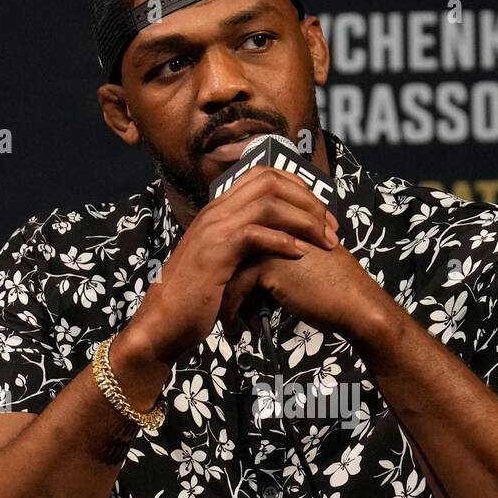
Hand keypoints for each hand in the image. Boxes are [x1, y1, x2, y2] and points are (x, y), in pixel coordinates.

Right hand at [119, 166, 338, 364]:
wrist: (165, 323)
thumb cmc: (199, 297)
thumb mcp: (225, 261)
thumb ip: (246, 243)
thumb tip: (280, 239)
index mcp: (220, 209)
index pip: (264, 175)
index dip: (299, 188)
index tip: (323, 213)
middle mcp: (216, 212)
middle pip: (270, 181)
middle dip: (308, 201)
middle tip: (332, 228)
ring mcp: (213, 230)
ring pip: (267, 204)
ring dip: (303, 221)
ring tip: (325, 242)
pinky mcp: (214, 254)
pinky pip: (254, 235)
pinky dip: (282, 242)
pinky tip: (301, 254)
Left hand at [221, 235, 398, 346]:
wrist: (356, 303)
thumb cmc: (336, 289)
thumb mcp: (305, 263)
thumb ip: (283, 257)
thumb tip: (258, 276)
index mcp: (283, 221)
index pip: (241, 239)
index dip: (231, 267)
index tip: (225, 292)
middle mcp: (274, 226)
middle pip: (230, 251)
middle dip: (220, 282)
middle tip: (215, 308)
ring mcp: (270, 242)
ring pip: (229, 269)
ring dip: (223, 298)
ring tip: (223, 321)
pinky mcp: (269, 264)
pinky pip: (237, 287)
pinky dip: (231, 310)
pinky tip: (234, 330)